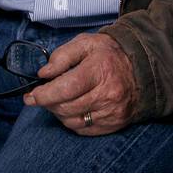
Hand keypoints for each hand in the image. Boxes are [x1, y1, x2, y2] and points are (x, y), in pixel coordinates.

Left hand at [22, 32, 138, 133]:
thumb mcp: (85, 43)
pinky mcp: (114, 124)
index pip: (67, 88)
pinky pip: (83, 129)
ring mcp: (112, 112)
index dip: (45, 95)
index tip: (31, 96)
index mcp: (100, 71)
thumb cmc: (109, 54)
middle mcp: (108, 94)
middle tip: (41, 95)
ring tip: (58, 99)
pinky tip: (71, 108)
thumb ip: (62, 56)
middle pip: (67, 107)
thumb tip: (44, 74)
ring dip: (58, 112)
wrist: (141, 68)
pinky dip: (71, 120)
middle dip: (48, 103)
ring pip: (72, 121)